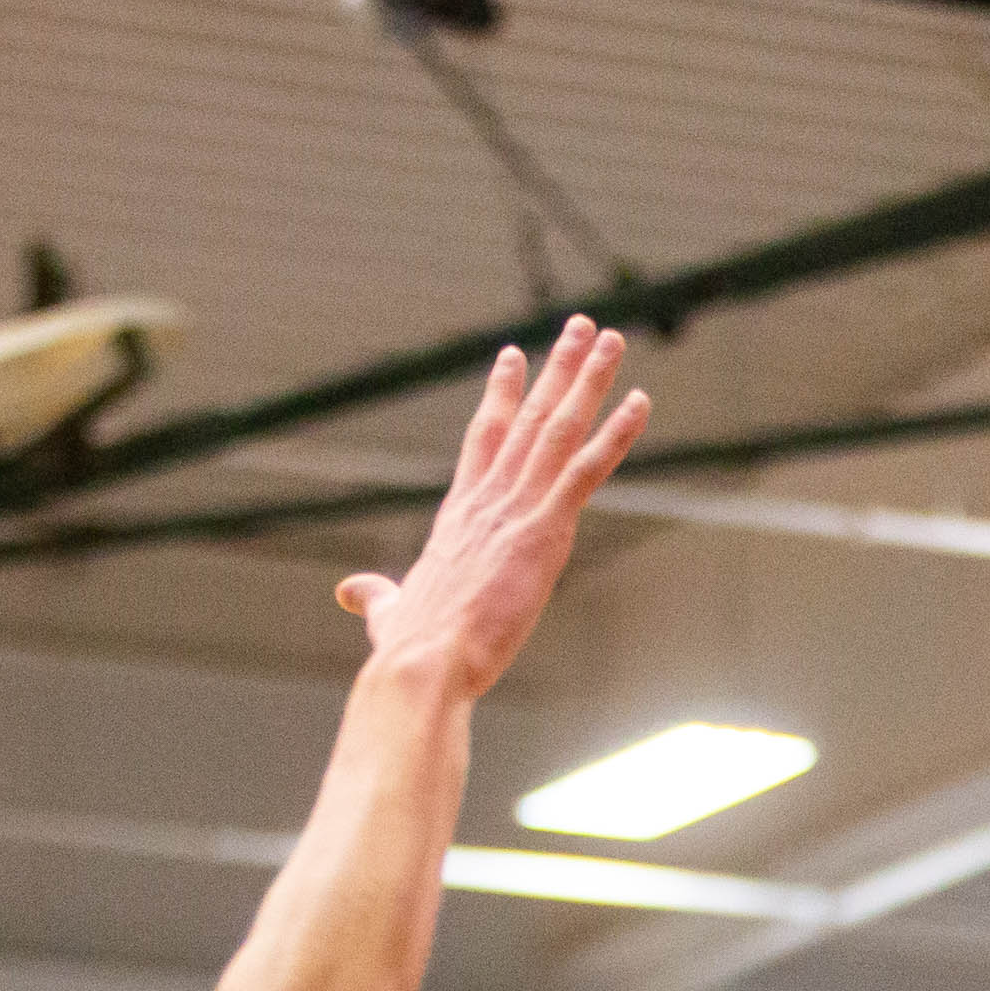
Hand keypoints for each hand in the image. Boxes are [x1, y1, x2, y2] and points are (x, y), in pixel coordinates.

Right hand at [335, 316, 649, 695]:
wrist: (424, 663)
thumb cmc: (409, 649)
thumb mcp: (390, 612)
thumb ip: (375, 596)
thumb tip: (349, 593)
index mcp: (459, 514)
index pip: (483, 438)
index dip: (502, 395)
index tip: (514, 356)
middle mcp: (488, 500)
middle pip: (527, 418)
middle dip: (557, 368)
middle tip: (580, 326)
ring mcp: (516, 510)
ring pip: (558, 429)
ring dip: (587, 381)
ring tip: (610, 339)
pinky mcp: (544, 532)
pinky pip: (585, 470)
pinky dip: (615, 435)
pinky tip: (639, 401)